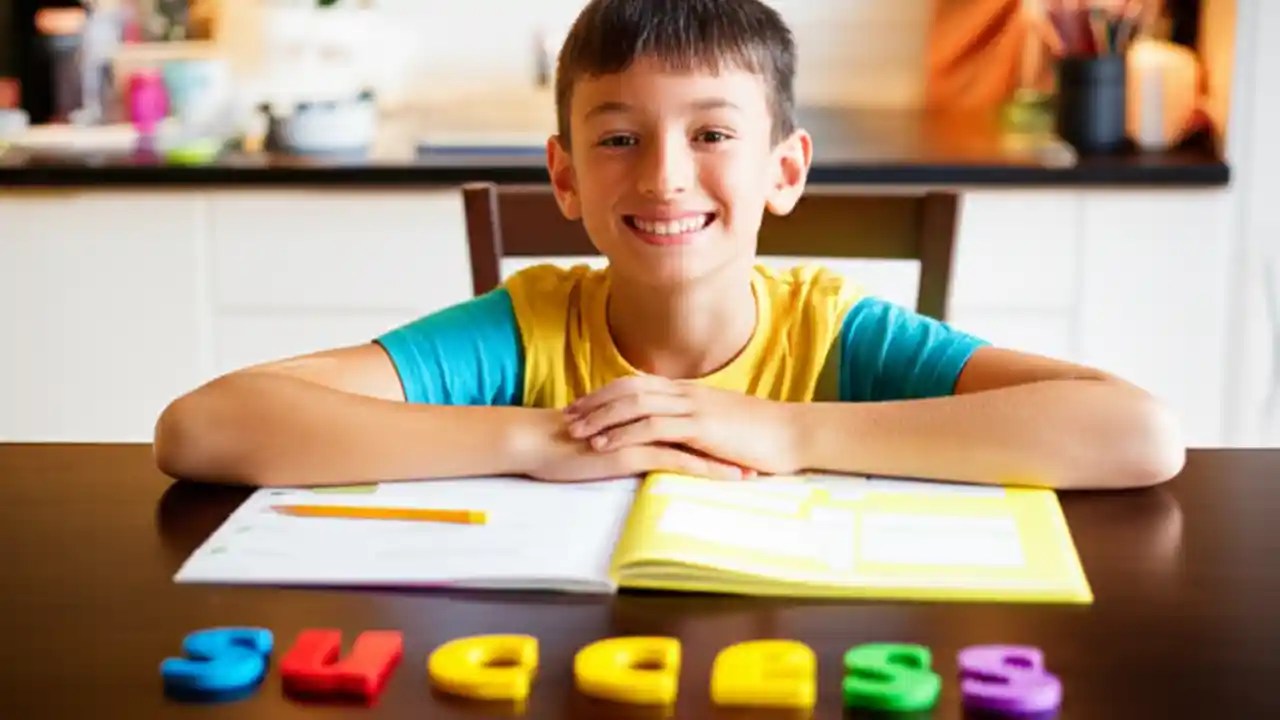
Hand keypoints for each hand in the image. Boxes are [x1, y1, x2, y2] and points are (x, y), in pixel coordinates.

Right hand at [508, 408, 749, 481]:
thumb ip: (624, 436)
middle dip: (730, 445)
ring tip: (753, 474)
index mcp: (641, 414)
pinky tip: (724, 479)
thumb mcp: (603, 439)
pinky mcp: (632, 451)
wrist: (537, 441)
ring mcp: (641, 434)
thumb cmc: (564, 443)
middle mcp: (647, 419)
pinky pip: (676, 459)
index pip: (686, 421)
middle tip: (761, 456)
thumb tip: (638, 446)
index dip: (715, 434)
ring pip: (694, 444)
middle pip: (699, 429)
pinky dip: (704, 469)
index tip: (742, 446)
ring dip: (725, 459)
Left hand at [562, 375, 804, 475]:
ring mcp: (693, 407)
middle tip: (566, 415)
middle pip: (628, 389)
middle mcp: (686, 393)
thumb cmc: (762, 434)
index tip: (582, 405)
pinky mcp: (701, 426)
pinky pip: (654, 426)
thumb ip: (695, 425)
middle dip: (594, 402)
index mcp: (689, 391)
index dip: (606, 393)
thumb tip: (675, 436)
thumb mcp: (722, 425)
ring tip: (576, 431)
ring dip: (602, 417)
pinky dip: (625, 433)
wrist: (794, 433)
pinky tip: (606, 445)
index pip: (637, 384)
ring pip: (635, 404)